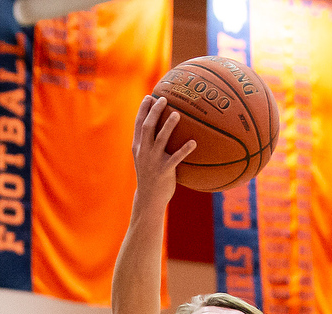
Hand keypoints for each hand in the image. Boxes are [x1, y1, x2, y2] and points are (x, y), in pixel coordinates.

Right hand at [131, 95, 195, 209]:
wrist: (149, 198)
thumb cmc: (150, 176)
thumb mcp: (144, 159)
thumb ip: (148, 144)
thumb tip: (159, 130)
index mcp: (138, 147)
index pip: (138, 124)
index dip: (143, 110)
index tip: (149, 97)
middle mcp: (144, 151)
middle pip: (148, 126)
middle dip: (154, 111)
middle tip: (164, 99)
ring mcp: (153, 160)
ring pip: (160, 139)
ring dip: (168, 126)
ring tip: (177, 114)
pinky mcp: (164, 170)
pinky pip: (176, 158)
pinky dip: (185, 149)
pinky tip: (194, 142)